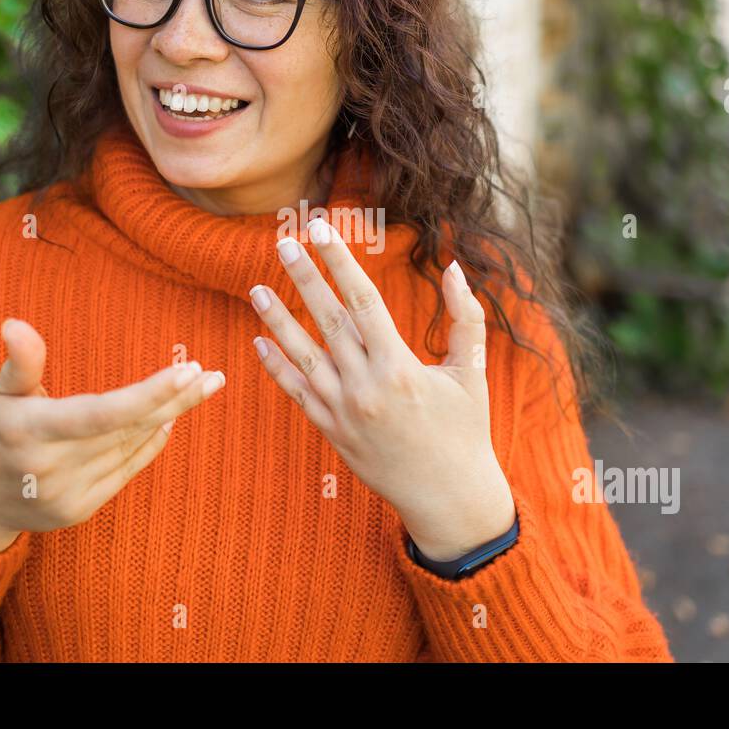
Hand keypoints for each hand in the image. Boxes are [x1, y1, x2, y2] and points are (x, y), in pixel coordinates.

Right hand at [0, 318, 224, 556]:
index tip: (186, 371)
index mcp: (29, 430)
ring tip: (201, 387)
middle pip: (128, 428)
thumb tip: (15, 323)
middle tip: (213, 375)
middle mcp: (51, 467)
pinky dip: (151, 442)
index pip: (101, 413)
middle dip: (175, 399)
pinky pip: (126, 471)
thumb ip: (19, 362)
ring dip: (170, 416)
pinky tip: (171, 418)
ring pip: (132, 447)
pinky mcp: (79, 510)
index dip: (147, 394)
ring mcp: (68, 494)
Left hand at [248, 217, 513, 561]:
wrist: (449, 497)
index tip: (322, 230)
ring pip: (303, 355)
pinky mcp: (332, 432)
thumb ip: (465, 318)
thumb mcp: (472, 372)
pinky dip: (277, 368)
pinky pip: (298, 394)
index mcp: (400, 366)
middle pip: (327, 320)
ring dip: (278, 320)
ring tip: (256, 288)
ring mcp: (344, 411)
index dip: (340, 262)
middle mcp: (366, 386)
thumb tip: (453, 267)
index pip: (362, 300)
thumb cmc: (466, 430)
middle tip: (283, 242)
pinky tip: (260, 342)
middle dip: (304, 278)